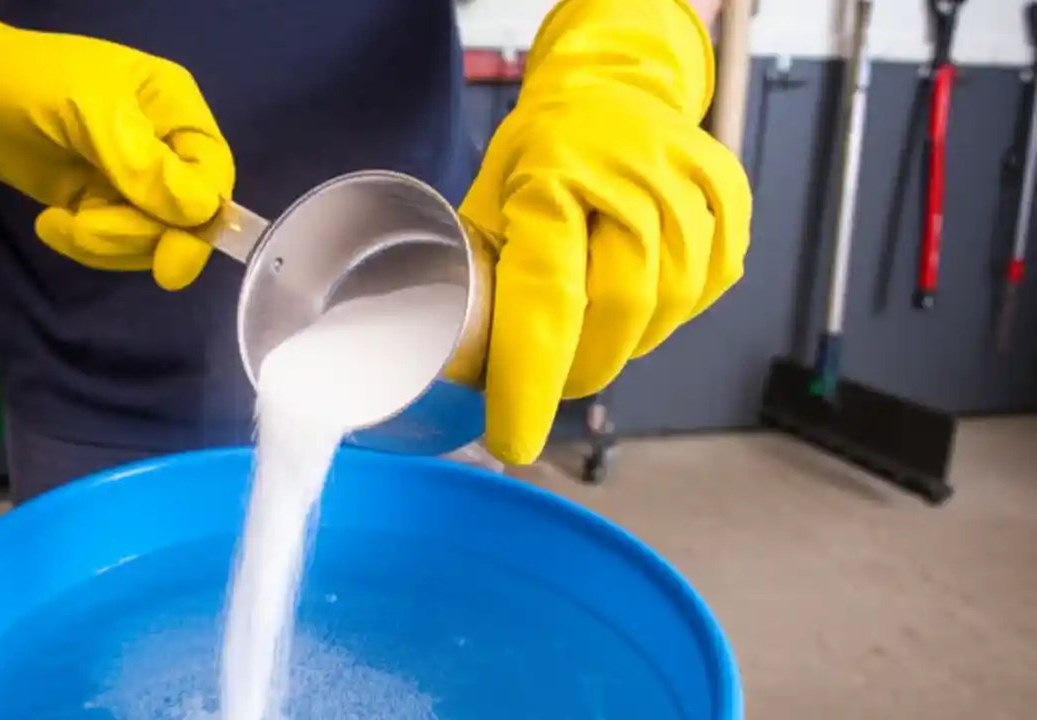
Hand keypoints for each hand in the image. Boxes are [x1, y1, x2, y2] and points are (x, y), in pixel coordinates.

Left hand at [0, 0, 232, 288]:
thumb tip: (199, 213)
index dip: (199, 222)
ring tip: (58, 223)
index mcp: (177, 109)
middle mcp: (166, 148)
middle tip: (86, 230)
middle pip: (187, 218)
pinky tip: (51, 223)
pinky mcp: (102, 208)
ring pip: (152, 241)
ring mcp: (134, 182)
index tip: (170, 264)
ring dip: (105, 244)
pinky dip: (84, 247)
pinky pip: (117, 247)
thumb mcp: (88, 110)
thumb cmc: (27, 85)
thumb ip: (141, 162)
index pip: (213, 175)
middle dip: (136, 235)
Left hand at [459, 0, 751, 463]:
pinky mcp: (727, 194)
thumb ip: (484, 274)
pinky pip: (711, 282)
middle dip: (581, 369)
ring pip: (669, 302)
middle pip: (619, 308)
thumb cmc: (539, 152)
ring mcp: (685, 179)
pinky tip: (641, 303)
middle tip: (552, 387)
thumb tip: (464, 369)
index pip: (545, 298)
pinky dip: (674, 310)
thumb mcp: (489, 199)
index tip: (514, 439)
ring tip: (593, 343)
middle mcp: (625, 173)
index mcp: (550, 178)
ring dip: (627, 343)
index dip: (531, 380)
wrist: (610, 84)